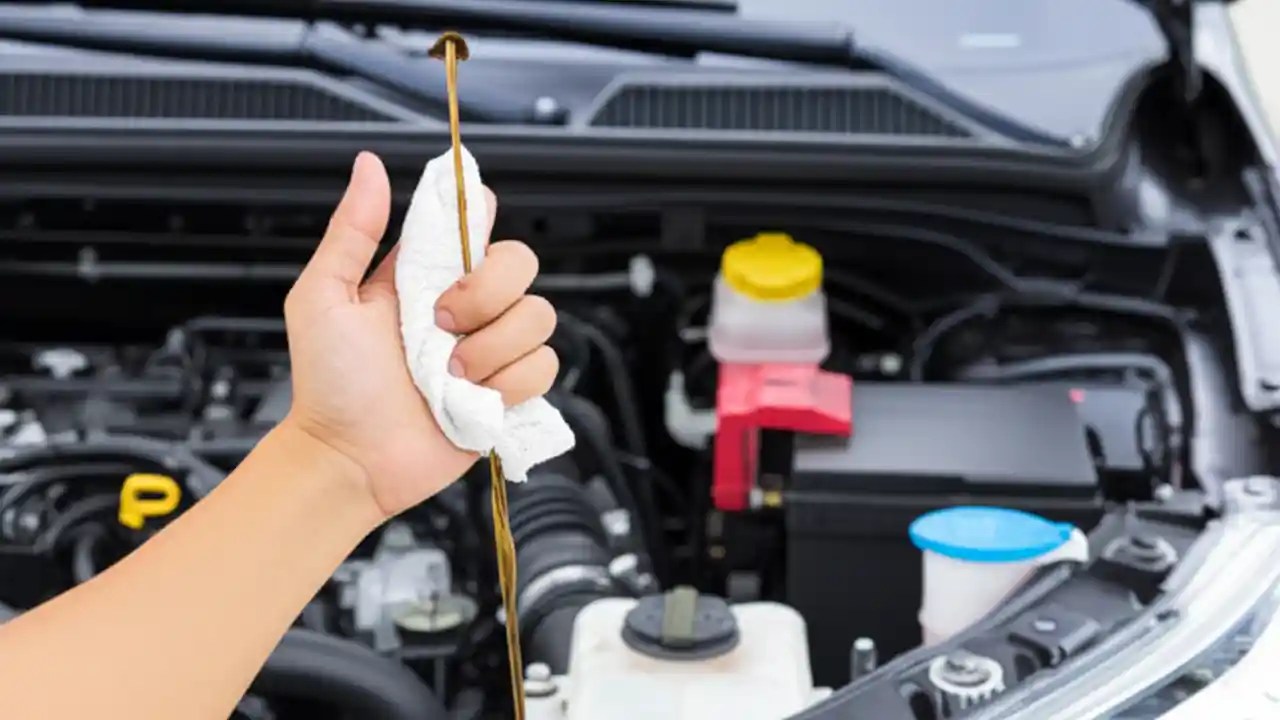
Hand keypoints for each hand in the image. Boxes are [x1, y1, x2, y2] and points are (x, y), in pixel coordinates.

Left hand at [280, 152, 558, 518]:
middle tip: (438, 325)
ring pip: (539, 316)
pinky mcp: (509, 392)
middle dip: (484, 293)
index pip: (475, 222)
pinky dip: (508, 383)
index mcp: (425, 275)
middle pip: (522, 261)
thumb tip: (369, 165)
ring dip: (491, 347)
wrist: (349, 458)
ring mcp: (491, 349)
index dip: (478, 221)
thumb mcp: (323, 296)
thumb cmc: (328, 385)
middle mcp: (466, 307)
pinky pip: (544, 367)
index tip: (459, 245)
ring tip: (448, 373)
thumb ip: (352, 230)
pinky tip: (471, 397)